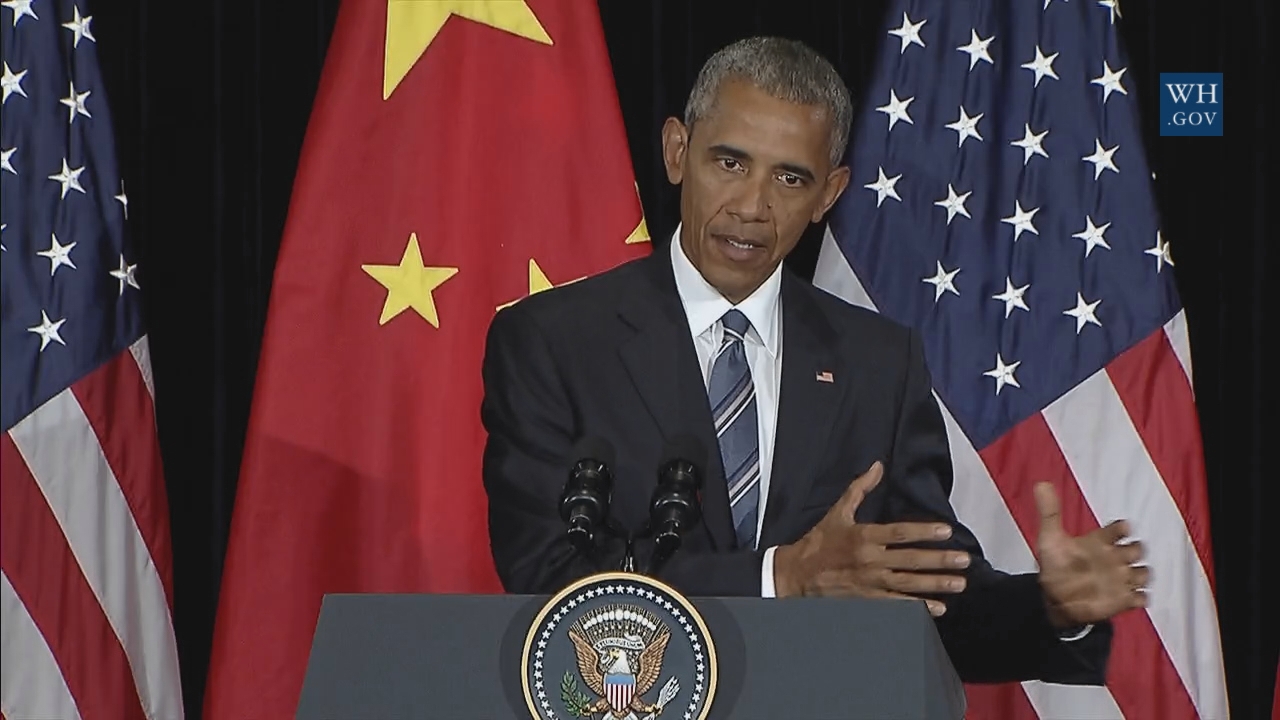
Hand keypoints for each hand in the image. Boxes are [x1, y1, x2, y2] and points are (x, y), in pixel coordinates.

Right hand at [773, 461, 970, 615]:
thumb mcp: (837, 512)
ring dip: (935, 584)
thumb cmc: (818, 542)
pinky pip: (898, 606)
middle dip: (939, 560)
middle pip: (910, 560)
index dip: (924, 532)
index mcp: (863, 536)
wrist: (796, 575)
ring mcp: (870, 583)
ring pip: (908, 584)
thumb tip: (878, 466)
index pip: (900, 533)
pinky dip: (919, 608)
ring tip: (958, 583)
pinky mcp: (867, 600)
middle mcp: (869, 560)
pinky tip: (938, 608)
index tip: (946, 531)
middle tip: (963, 560)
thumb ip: (860, 489)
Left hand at [1033, 482, 1148, 627]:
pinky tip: (1130, 596)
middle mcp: (1114, 557)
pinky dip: (1140, 597)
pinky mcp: (1123, 599)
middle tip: (1124, 555)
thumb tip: (1041, 483)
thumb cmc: (1056, 565)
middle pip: (1138, 549)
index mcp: (1101, 540)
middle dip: (1135, 551)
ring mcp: (1121, 578)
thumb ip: (1049, 512)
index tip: (1123, 529)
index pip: (1120, 528)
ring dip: (1140, 574)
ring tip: (1126, 577)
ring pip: (1144, 573)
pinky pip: (1141, 597)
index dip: (1123, 528)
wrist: (1056, 597)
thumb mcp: (1050, 537)